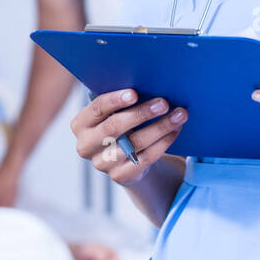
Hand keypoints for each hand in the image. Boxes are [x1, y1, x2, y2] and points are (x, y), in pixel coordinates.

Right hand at [71, 88, 186, 185]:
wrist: (124, 159)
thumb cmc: (119, 125)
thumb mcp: (112, 113)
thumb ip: (121, 102)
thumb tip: (148, 83)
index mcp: (80, 124)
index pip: (97, 109)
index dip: (115, 100)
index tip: (135, 93)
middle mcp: (86, 145)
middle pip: (115, 127)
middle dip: (142, 113)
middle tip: (164, 103)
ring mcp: (102, 163)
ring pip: (135, 143)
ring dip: (160, 127)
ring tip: (178, 115)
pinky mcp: (120, 176)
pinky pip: (146, 158)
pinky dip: (163, 142)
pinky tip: (175, 131)